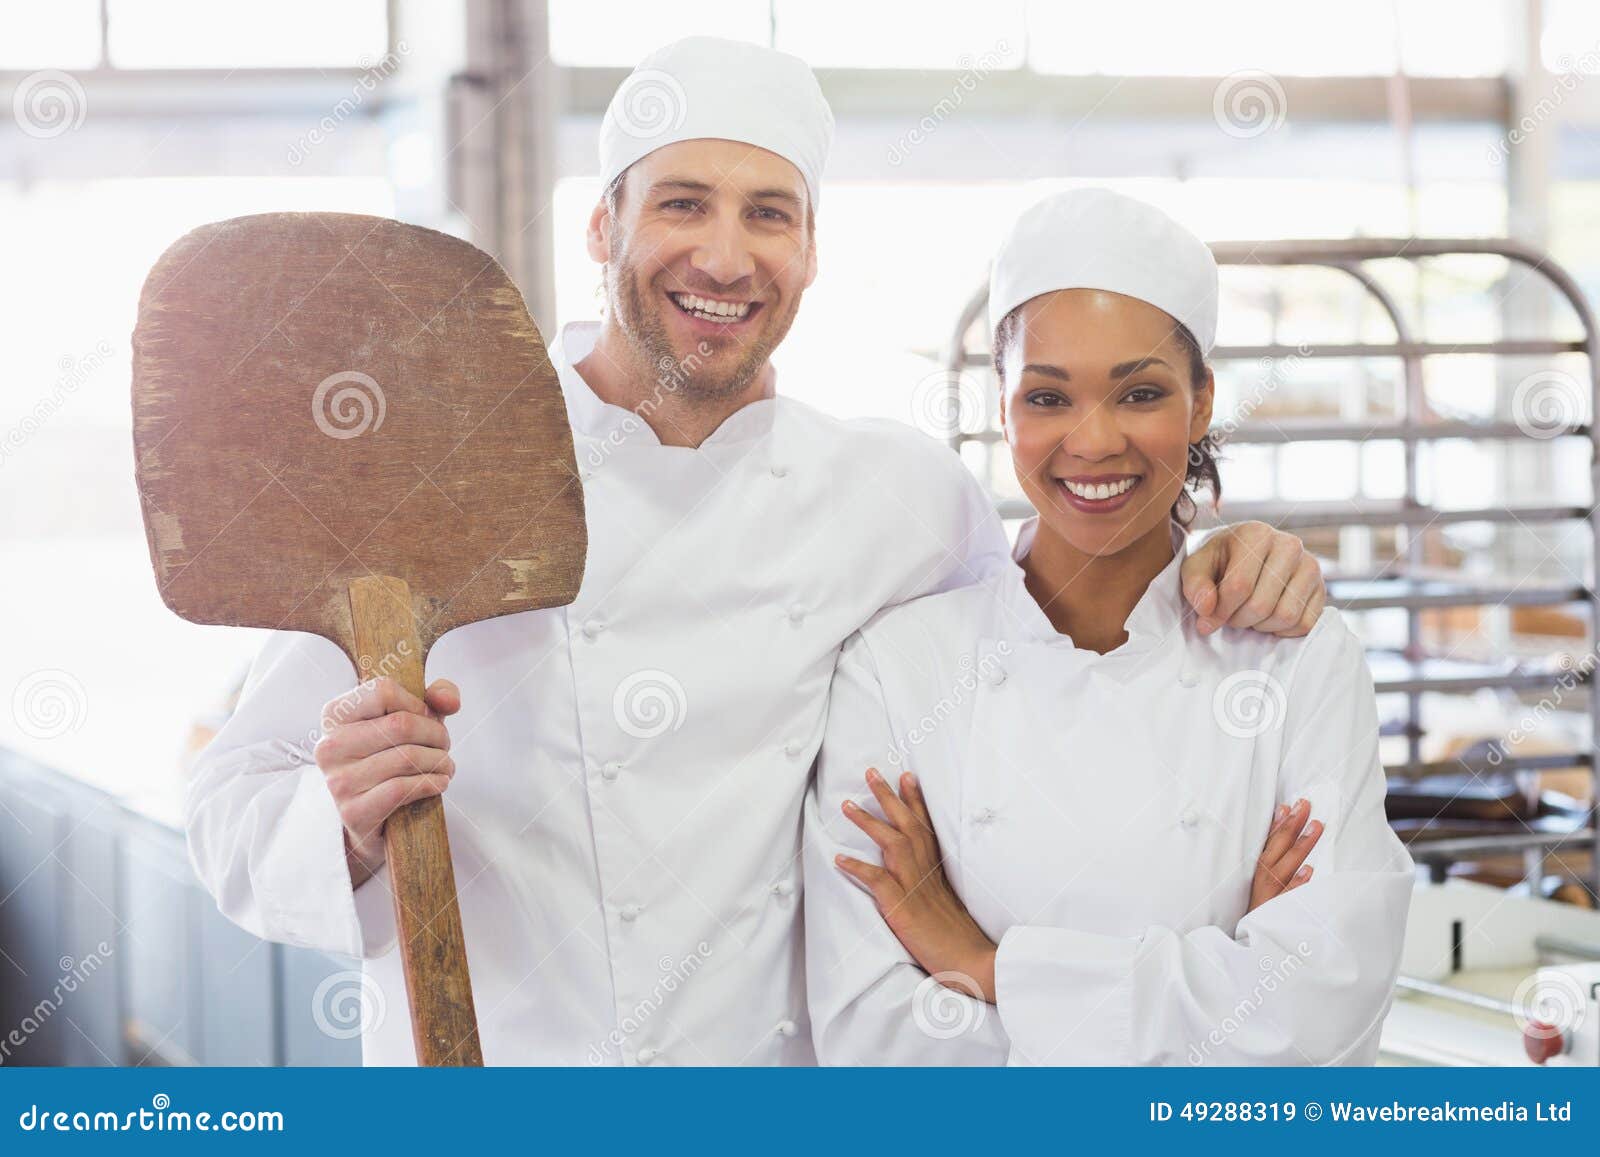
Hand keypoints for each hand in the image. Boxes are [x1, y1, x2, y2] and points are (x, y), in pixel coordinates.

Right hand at [314, 676, 460, 887]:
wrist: (372, 819)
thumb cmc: (392, 758)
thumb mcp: (412, 719)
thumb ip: (435, 697)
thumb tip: (449, 701)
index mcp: (335, 715)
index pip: (384, 691)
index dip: (418, 705)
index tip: (427, 720)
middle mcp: (330, 746)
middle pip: (401, 725)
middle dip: (436, 736)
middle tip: (444, 747)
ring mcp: (338, 780)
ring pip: (406, 757)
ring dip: (440, 761)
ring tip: (445, 766)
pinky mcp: (353, 811)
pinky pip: (402, 788)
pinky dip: (431, 783)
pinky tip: (439, 782)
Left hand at [835, 768, 998, 1001]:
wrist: (971, 960)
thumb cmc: (958, 935)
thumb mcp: (948, 901)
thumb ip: (934, 883)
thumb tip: (923, 876)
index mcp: (938, 868)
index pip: (926, 826)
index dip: (915, 799)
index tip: (906, 776)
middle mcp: (927, 871)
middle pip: (908, 824)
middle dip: (888, 796)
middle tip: (871, 772)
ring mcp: (915, 887)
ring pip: (892, 843)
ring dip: (868, 822)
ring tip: (847, 805)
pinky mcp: (903, 908)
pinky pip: (878, 882)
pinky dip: (859, 868)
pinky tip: (840, 859)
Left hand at [1181, 521, 1324, 637]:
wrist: (1245, 556)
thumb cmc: (1219, 561)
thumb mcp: (1197, 567)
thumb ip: (1195, 585)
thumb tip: (1206, 609)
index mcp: (1256, 533)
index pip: (1239, 585)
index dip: (1220, 610)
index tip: (1208, 617)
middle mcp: (1290, 545)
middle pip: (1261, 605)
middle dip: (1238, 619)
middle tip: (1229, 615)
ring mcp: (1311, 566)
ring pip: (1285, 616)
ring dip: (1259, 626)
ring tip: (1247, 613)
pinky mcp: (1322, 588)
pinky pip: (1304, 624)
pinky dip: (1282, 630)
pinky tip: (1267, 617)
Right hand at [1249, 798, 1322, 911]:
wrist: (1248, 949)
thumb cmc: (1257, 912)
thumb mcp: (1261, 885)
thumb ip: (1271, 859)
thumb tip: (1286, 832)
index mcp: (1257, 872)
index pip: (1269, 842)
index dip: (1280, 823)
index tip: (1291, 805)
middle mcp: (1263, 881)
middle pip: (1278, 849)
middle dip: (1292, 826)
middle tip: (1306, 806)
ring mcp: (1271, 897)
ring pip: (1286, 867)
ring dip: (1300, 846)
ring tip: (1315, 827)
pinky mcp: (1278, 914)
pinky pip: (1289, 898)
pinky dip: (1297, 884)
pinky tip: (1309, 871)